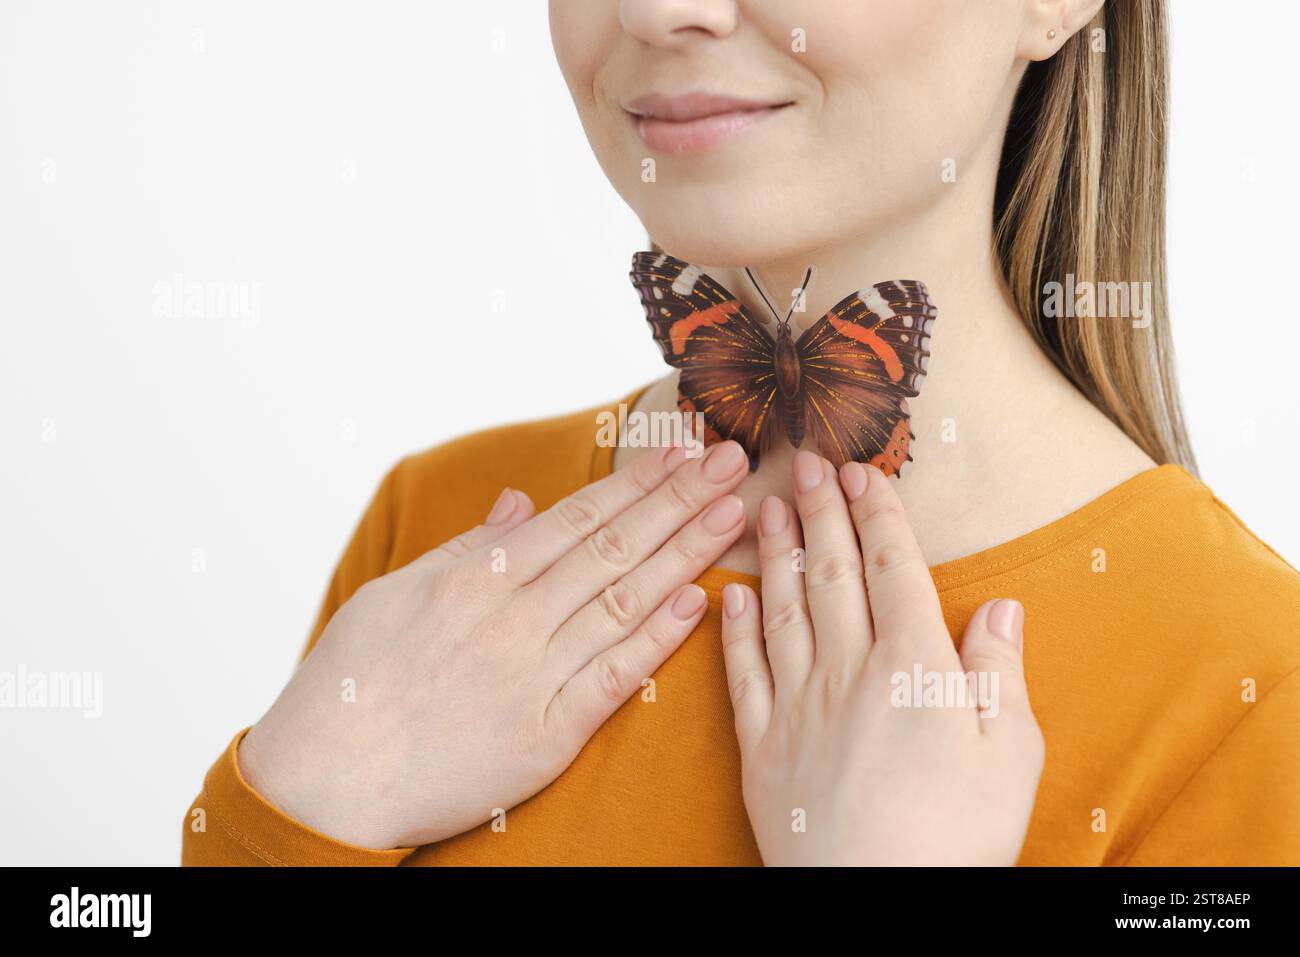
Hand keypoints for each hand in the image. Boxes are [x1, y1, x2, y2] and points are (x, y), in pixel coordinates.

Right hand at [239, 440, 750, 848]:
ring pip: (626, 601)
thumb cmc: (352, 681)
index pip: (579, 516)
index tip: (685, 451)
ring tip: (734, 517)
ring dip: (685, 555)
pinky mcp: (546, 736)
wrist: (325, 780)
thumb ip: (468, 546)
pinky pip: (614, 679)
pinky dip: (658, 641)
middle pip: (615, 547)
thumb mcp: (396, 592)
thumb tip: (522, 501)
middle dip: (681, 500)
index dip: (639, 481)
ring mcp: (533, 676)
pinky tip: (697, 606)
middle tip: (734, 463)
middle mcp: (512, 617)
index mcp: (476, 578)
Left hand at [719, 451, 1043, 865]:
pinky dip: (733, 626)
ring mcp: (796, 706)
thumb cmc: (955, 839)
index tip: (863, 471)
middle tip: (805, 460)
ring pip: (781, 609)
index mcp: (913, 667)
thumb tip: (1000, 606)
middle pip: (832, 574)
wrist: (874, 907)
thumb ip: (996, 673)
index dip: (878, 515)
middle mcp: (847, 672)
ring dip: (774, 552)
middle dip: (820, 511)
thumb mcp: (1009, 755)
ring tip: (764, 505)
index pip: (894, 569)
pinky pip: (741, 672)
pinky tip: (728, 592)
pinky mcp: (760, 746)